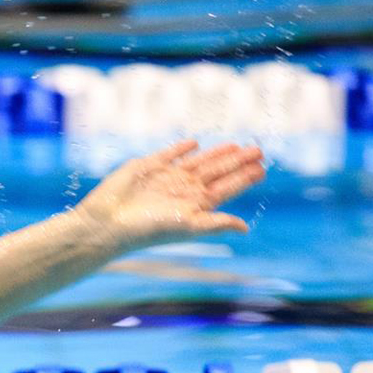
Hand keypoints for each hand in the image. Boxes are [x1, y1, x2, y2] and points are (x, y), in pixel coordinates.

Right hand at [76, 140, 265, 250]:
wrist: (109, 222)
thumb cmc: (149, 229)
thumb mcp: (189, 226)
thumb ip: (217, 223)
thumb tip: (246, 229)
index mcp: (195, 205)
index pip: (227, 188)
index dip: (244, 178)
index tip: (262, 169)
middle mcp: (183, 190)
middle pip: (217, 172)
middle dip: (238, 162)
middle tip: (259, 150)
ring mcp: (166, 177)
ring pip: (199, 162)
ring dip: (217, 154)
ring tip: (236, 146)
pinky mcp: (147, 166)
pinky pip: (169, 154)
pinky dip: (182, 149)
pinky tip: (195, 143)